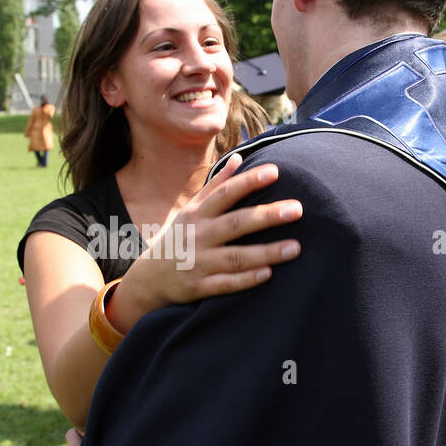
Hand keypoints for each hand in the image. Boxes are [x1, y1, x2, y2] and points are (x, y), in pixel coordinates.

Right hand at [109, 153, 302, 331]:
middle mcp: (197, 236)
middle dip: (266, 216)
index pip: (225, 194)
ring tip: (295, 247)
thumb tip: (239, 159)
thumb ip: (216, 186)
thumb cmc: (178, 238)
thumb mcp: (191, 210)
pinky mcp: (198, 287)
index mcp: (197, 214)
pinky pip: (225, 284)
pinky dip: (245, 279)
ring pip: (234, 257)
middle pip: (235, 223)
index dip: (249, 182)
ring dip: (265, 252)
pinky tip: (268, 274)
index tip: (276, 171)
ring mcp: (197, 263)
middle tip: (297, 209)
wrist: (148, 278)